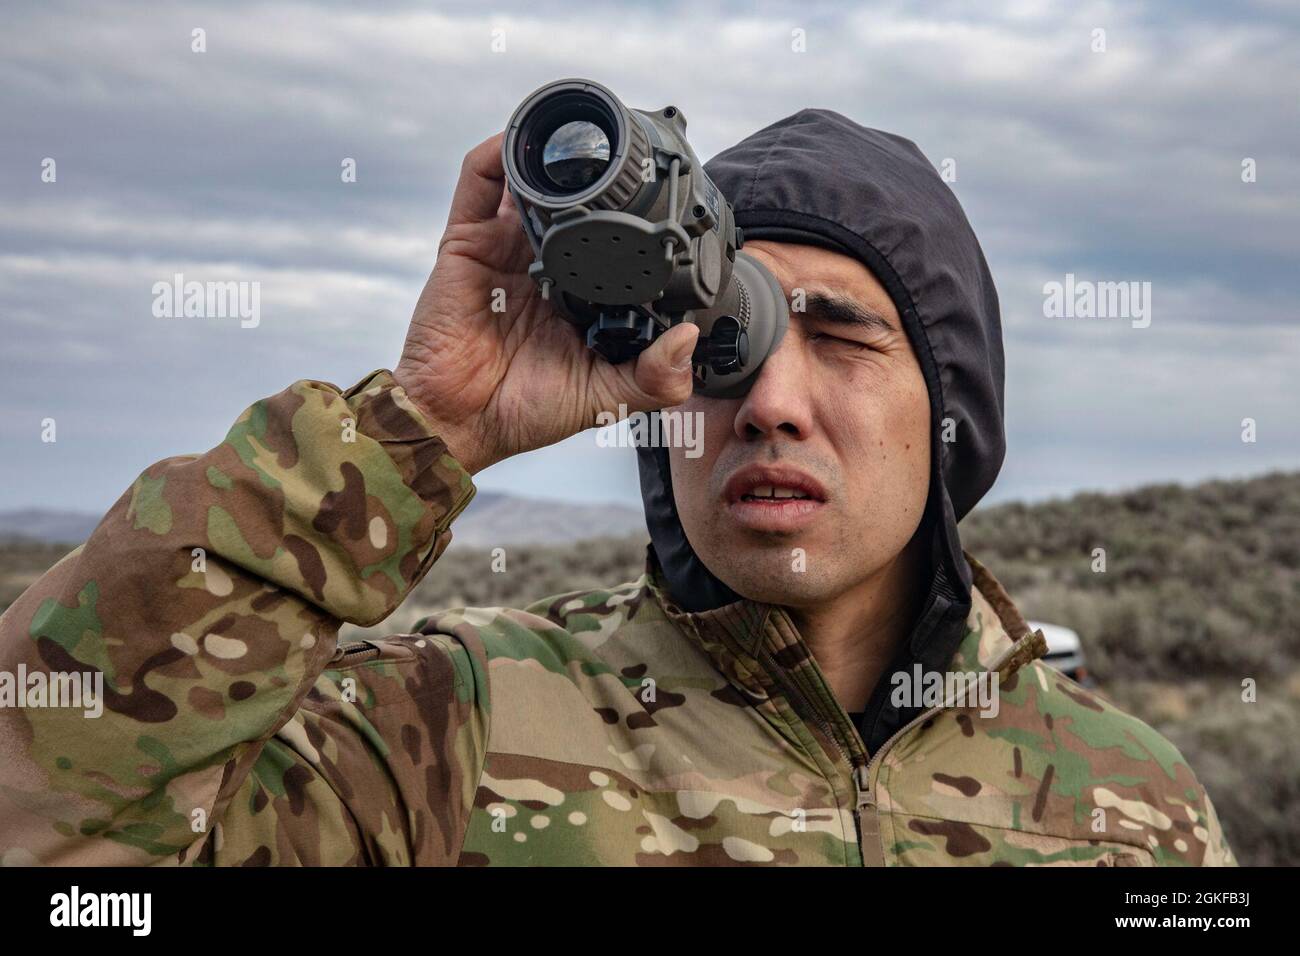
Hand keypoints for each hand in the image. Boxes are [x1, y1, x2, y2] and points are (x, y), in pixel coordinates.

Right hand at [393, 131, 698, 474]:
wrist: (457, 423)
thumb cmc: (527, 414)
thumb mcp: (607, 400)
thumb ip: (655, 377)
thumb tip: (688, 337)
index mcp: (581, 296)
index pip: (615, 244)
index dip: (637, 221)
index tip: (668, 199)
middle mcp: (544, 266)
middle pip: (576, 204)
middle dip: (598, 175)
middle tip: (628, 152)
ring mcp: (505, 249)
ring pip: (531, 183)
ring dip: (553, 156)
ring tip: (582, 135)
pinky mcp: (466, 243)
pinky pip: (478, 183)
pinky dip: (498, 154)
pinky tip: (525, 143)